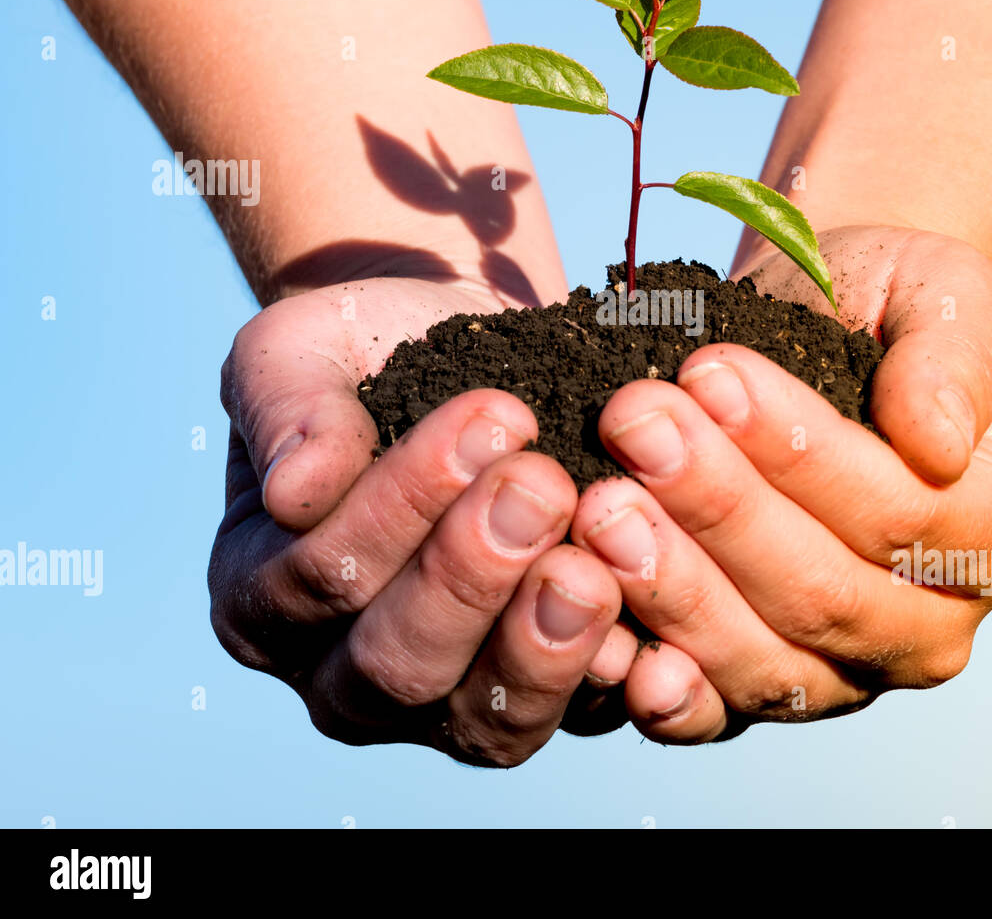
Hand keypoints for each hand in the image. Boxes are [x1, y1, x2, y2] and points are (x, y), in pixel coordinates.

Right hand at [209, 276, 628, 766]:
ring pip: (481, 721)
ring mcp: (440, 703)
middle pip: (395, 666)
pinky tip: (644, 629)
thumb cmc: (371, 352)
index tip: (488, 419)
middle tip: (542, 484)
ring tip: (589, 568)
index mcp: (263, 595)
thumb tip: (294, 491)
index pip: (321, 574)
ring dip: (539, 646)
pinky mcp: (532, 701)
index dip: (403, 506)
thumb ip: (288, 410)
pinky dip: (608, 680)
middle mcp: (339, 673)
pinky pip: (571, 720)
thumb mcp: (303, 352)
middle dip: (471, 574)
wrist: (469, 359)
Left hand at [569, 226, 991, 742]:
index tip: (709, 373)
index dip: (797, 451)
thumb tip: (939, 443)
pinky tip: (610, 650)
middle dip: (718, 509)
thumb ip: (951, 358)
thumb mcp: (944, 294)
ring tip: (600, 507)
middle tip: (632, 427)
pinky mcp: (769, 687)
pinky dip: (663, 690)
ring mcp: (851, 673)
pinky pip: (717, 712)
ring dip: (674, 589)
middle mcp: (936, 625)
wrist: (822, 328)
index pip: (896, 512)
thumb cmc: (887, 305)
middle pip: (821, 592)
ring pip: (764, 660)